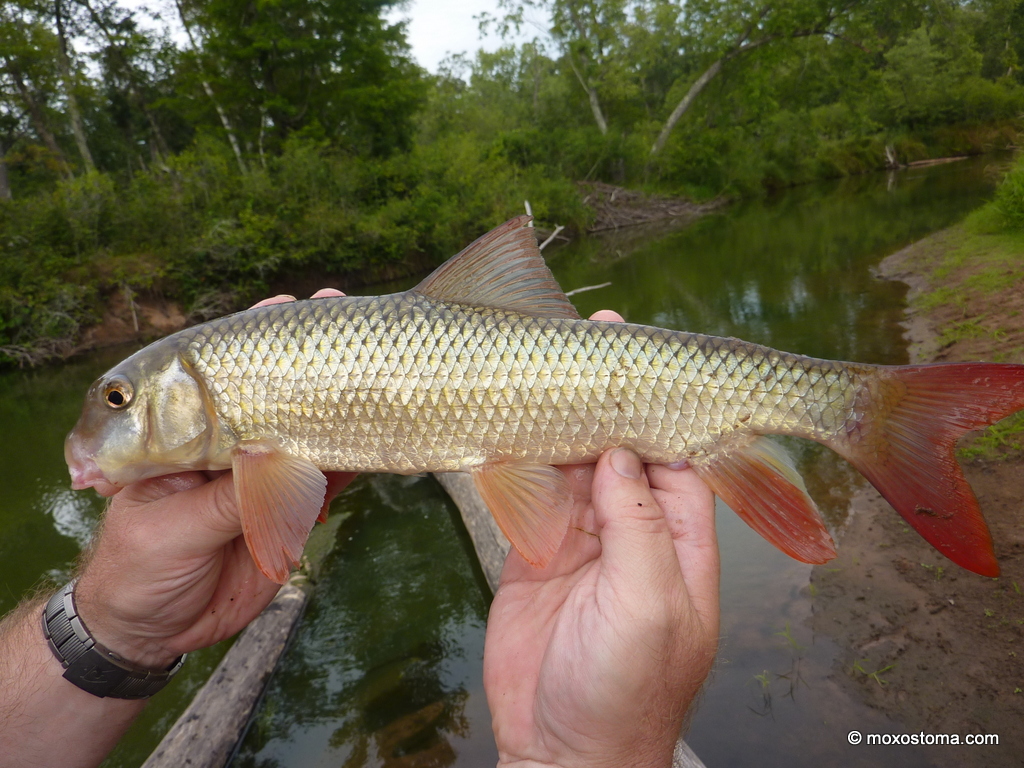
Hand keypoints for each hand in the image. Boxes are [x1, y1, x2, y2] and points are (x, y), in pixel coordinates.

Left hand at [75, 289, 353, 667]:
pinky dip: (348, 458)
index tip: (282, 309)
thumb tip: (278, 460)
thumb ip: (228, 496)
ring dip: (330, 401)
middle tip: (334, 311)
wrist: (151, 634)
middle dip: (300, 358)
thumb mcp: (172, 527)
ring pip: (300, 431)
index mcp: (179, 438)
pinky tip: (371, 430)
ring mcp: (257, 478)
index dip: (247, 343)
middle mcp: (223, 448)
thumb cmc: (137, 571)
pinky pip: (322, 478)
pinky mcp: (285, 511)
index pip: (213, 379)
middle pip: (265, 394)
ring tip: (364, 359)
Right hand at [483, 317, 720, 767]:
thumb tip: (623, 451)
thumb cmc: (626, 691)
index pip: (677, 458)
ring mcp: (583, 542)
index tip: (638, 361)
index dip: (661, 409)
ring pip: (577, 465)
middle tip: (586, 345)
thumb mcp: (649, 605)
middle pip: (624, 452)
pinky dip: (524, 456)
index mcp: (680, 543)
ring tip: (547, 370)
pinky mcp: (535, 551)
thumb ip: (639, 524)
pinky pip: (532, 491)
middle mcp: (634, 535)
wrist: (562, 751)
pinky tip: (515, 420)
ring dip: (564, 423)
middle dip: (607, 403)